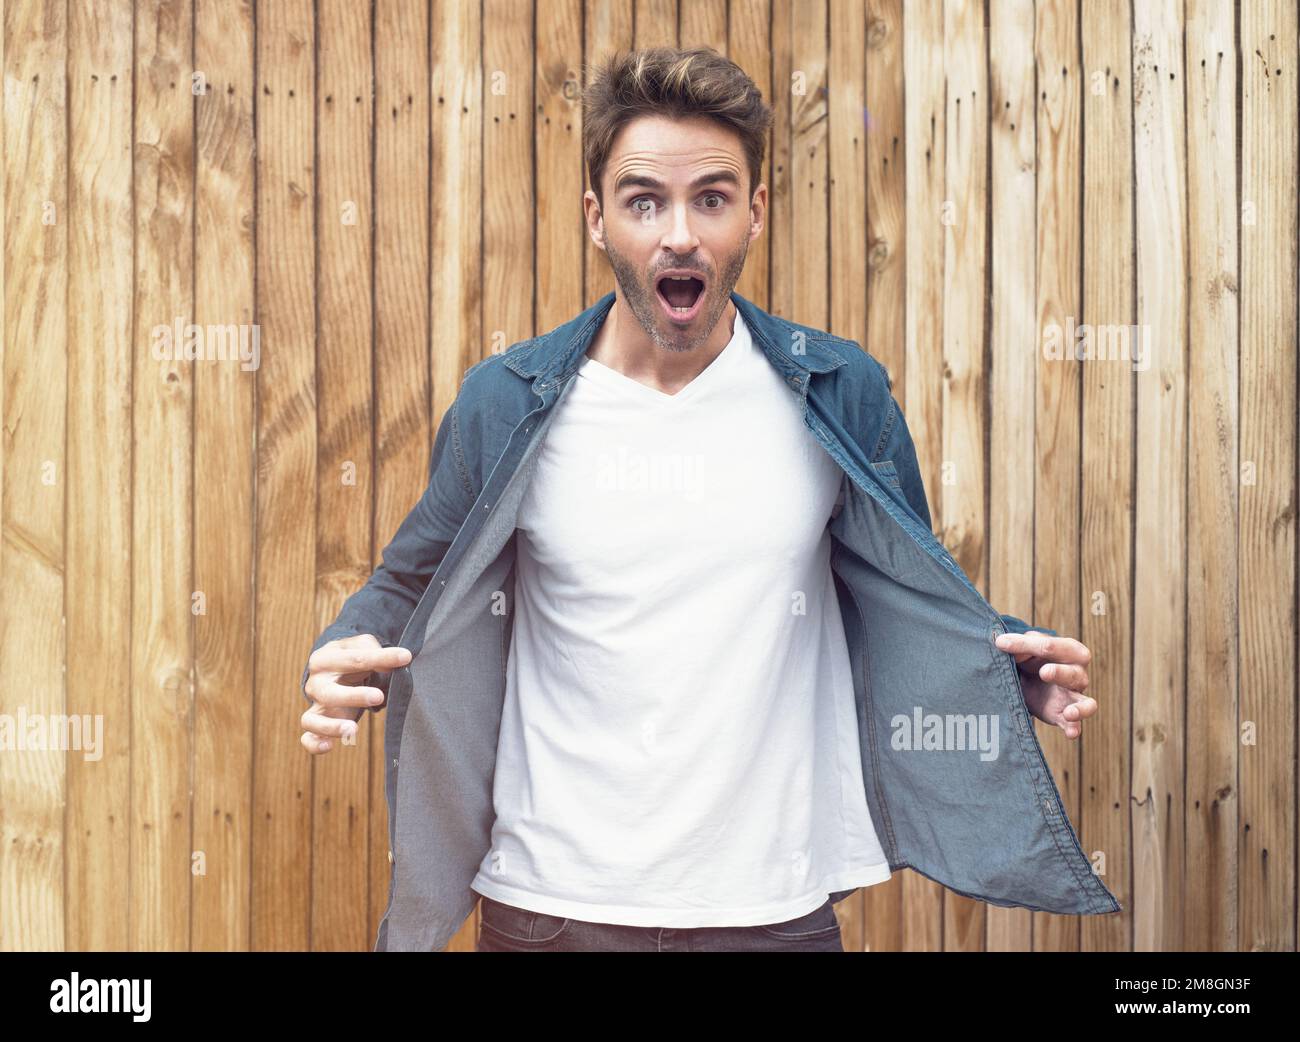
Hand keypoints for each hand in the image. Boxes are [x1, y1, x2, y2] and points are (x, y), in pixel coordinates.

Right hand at [300, 633, 410, 754]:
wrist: (334, 670)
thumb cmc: (352, 657)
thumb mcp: (362, 645)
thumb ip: (374, 650)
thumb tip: (391, 662)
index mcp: (325, 658)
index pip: (354, 659)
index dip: (381, 658)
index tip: (405, 658)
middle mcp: (315, 683)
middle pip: (329, 693)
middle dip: (354, 696)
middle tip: (378, 697)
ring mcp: (314, 706)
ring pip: (311, 720)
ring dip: (331, 727)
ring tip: (352, 729)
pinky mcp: (316, 723)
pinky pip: (308, 738)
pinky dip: (315, 744)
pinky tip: (329, 747)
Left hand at [993, 630, 1095, 739]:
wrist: (1027, 680)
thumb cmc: (1030, 658)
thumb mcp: (1024, 648)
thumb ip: (1018, 645)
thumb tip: (1004, 643)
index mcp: (1069, 650)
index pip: (1051, 646)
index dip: (1025, 645)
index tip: (1000, 644)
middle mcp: (1077, 673)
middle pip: (1074, 673)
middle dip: (1060, 673)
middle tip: (1044, 672)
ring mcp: (1074, 696)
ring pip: (1087, 703)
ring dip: (1079, 708)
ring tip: (1070, 713)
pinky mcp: (1063, 715)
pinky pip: (1075, 724)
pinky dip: (1074, 728)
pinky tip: (1071, 733)